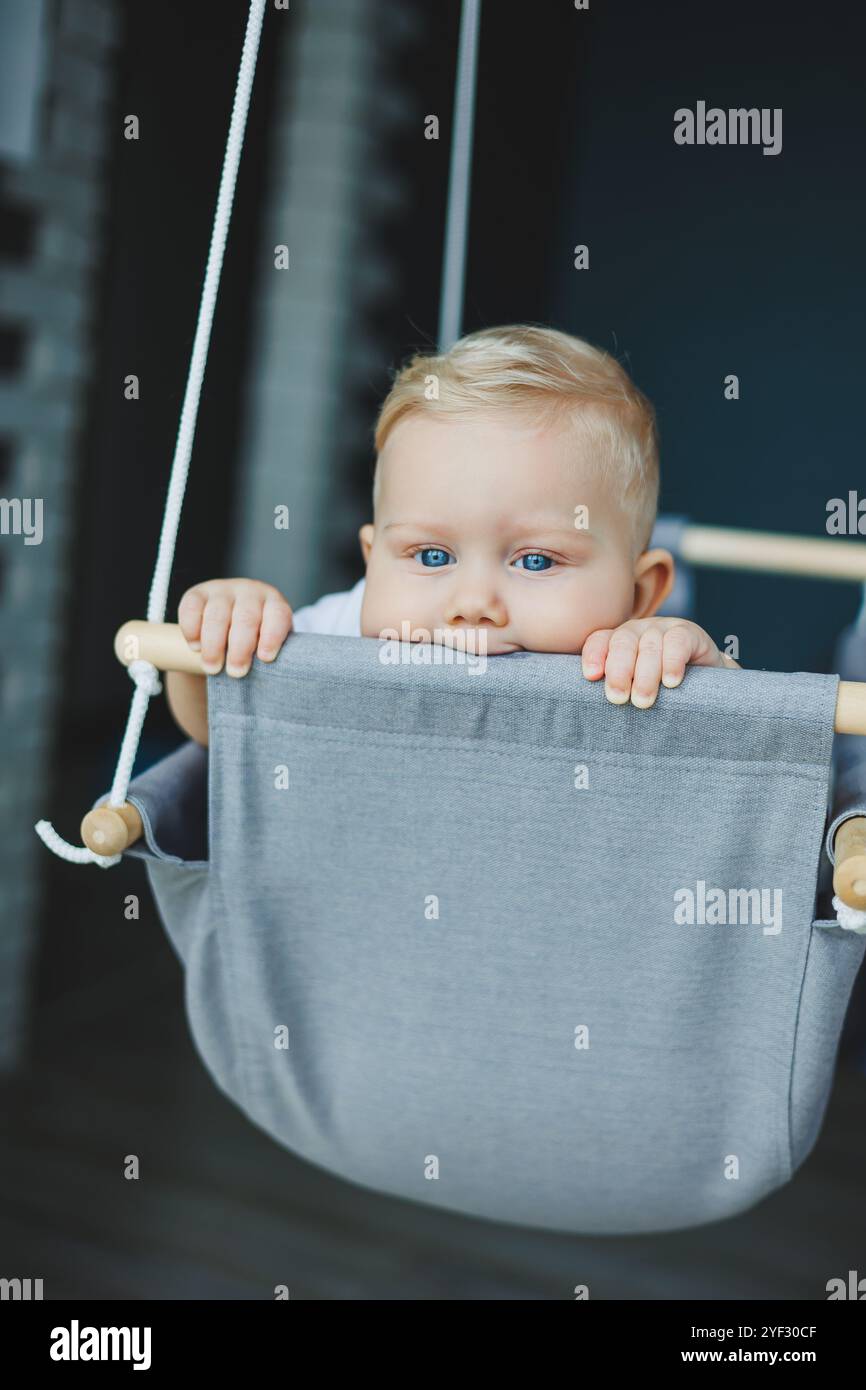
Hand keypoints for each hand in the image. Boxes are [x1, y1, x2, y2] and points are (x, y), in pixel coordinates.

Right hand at [177, 579, 293, 676]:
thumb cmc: (252, 641)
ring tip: (212, 668)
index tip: (265, 658)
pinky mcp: (197, 593)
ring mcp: (222, 590)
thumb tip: (265, 674)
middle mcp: (249, 591)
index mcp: (273, 603)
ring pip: (217, 615)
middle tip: (236, 672)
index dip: (272, 636)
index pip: (277, 615)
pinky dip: (192, 631)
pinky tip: (196, 647)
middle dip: (240, 649)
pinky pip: (192, 609)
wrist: (225, 627)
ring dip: (214, 645)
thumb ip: (266, 654)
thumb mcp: (265, 645)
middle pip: (246, 618)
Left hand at [580, 618, 738, 707]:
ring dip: (645, 675)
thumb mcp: (635, 689)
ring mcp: (662, 628)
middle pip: (622, 643)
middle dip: (618, 671)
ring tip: (643, 701)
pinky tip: (671, 682)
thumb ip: (619, 691)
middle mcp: (637, 631)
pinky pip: (677, 642)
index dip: (594, 656)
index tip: (592, 677)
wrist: (707, 684)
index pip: (599, 641)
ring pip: (649, 646)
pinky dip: (672, 662)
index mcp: (618, 641)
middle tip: (618, 699)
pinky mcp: (688, 633)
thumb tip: (597, 711)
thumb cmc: (661, 692)